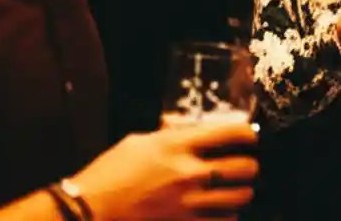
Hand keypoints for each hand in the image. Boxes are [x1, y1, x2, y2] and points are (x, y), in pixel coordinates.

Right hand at [72, 121, 258, 219]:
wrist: (91, 209)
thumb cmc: (110, 173)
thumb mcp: (139, 142)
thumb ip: (168, 135)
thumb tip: (187, 129)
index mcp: (177, 145)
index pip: (231, 134)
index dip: (249, 134)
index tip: (250, 136)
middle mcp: (189, 174)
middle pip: (244, 168)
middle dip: (250, 165)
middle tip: (245, 165)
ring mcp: (189, 204)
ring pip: (240, 198)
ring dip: (241, 192)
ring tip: (235, 189)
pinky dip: (227, 215)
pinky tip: (219, 210)